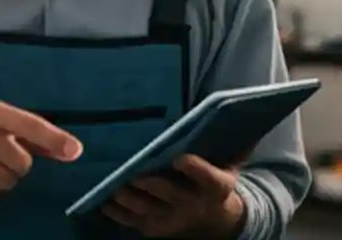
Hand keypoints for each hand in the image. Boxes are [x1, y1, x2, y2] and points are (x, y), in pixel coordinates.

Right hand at [0, 99, 82, 204]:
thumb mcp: (0, 125)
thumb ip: (35, 137)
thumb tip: (72, 151)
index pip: (30, 125)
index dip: (54, 139)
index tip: (75, 151)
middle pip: (21, 164)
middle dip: (16, 168)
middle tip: (0, 159)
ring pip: (5, 183)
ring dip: (1, 182)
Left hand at [102, 155, 246, 239]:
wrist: (214, 218)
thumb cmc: (215, 179)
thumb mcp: (229, 164)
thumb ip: (232, 144)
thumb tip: (237, 113)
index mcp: (217, 187)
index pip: (208, 178)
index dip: (195, 169)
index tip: (179, 157)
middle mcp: (194, 205)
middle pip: (170, 193)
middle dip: (149, 182)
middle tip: (131, 168)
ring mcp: (173, 219)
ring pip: (147, 208)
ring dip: (128, 197)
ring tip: (111, 182)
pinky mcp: (155, 228)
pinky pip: (133, 221)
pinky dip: (117, 212)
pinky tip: (104, 199)